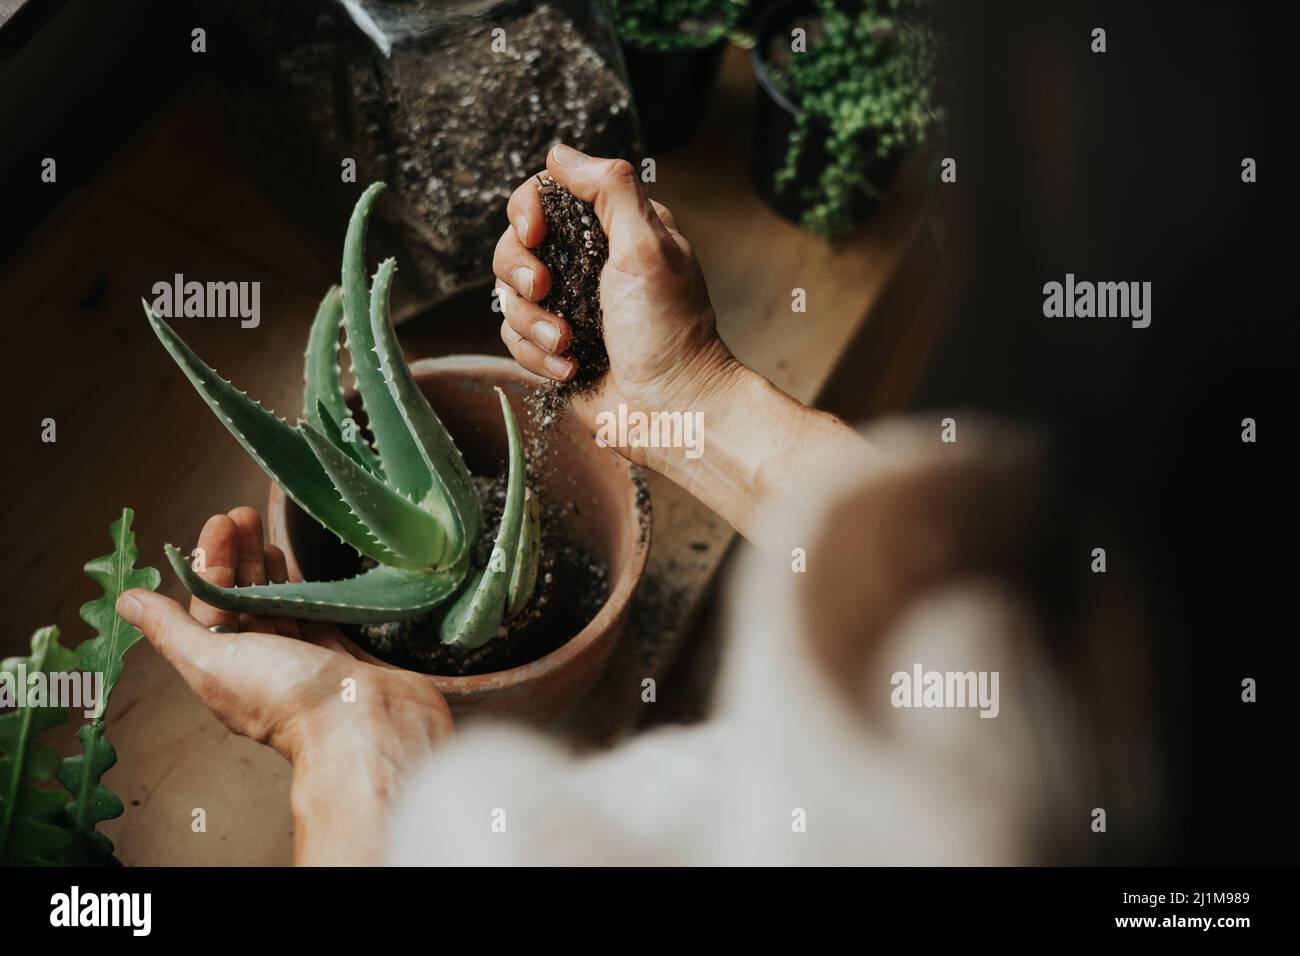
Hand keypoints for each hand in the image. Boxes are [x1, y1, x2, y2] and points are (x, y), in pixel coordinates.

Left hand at [116, 506, 453, 863]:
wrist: (368, 725)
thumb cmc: (287, 695)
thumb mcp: (212, 660)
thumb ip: (170, 629)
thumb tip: (126, 600)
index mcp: (227, 671)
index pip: (209, 607)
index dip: (210, 563)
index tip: (220, 522)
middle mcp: (263, 665)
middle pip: (243, 601)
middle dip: (239, 556)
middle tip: (243, 514)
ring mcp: (305, 659)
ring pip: (280, 604)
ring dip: (269, 567)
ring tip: (267, 531)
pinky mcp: (342, 654)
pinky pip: (318, 615)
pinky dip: (307, 589)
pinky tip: (304, 568)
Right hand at [492, 144, 741, 469]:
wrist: (671, 409)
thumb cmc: (669, 329)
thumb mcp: (647, 246)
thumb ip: (609, 190)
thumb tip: (559, 154)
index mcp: (612, 231)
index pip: (546, 197)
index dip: (527, 210)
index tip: (534, 233)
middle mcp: (586, 264)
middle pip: (514, 244)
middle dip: (519, 270)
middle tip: (544, 289)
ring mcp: (568, 307)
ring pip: (508, 296)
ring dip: (532, 322)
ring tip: (567, 343)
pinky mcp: (554, 348)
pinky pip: (514, 339)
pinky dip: (537, 354)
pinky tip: (571, 367)